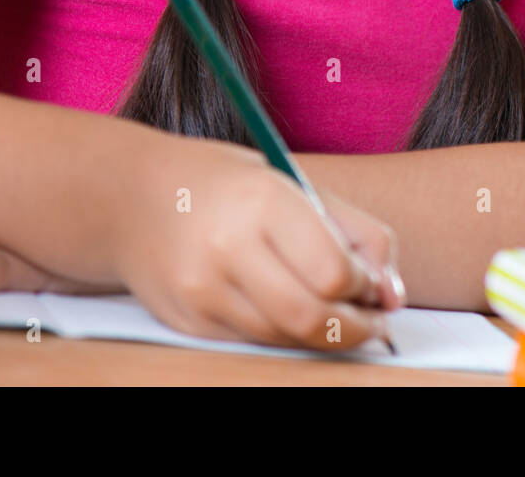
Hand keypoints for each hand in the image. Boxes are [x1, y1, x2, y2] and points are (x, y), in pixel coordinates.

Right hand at [111, 131, 405, 351]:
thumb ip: (354, 231)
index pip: (333, 271)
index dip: (364, 286)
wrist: (132, 197)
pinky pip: (254, 342)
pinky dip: (282, 333)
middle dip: (355, 327)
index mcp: (261, 200)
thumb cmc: (226, 185)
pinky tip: (286, 307)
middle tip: (370, 319)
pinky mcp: (188, 322)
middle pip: (312, 316)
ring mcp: (202, 290)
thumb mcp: (292, 182)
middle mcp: (227, 247)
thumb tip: (392, 293)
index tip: (371, 282)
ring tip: (334, 311)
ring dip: (322, 333)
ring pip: (285, 337)